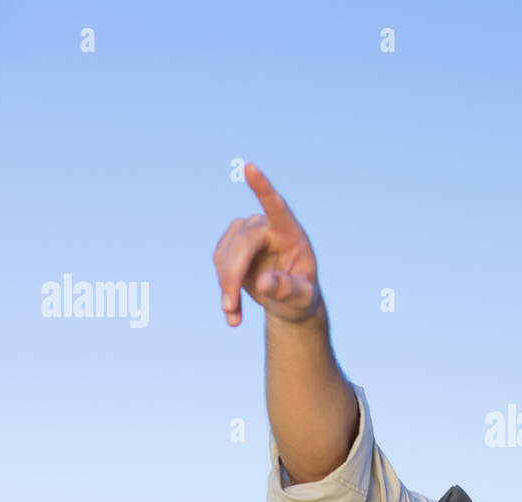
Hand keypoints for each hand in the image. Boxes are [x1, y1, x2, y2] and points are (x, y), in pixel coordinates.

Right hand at [213, 163, 323, 326]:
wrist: (290, 301)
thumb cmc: (302, 296)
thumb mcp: (302, 298)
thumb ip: (287, 289)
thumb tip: (265, 282)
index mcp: (291, 233)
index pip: (276, 206)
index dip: (262, 187)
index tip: (250, 167)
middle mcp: (267, 227)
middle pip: (242, 244)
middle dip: (232, 277)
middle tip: (230, 307)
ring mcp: (247, 233)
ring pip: (225, 254)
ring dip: (226, 286)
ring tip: (234, 315)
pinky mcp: (232, 244)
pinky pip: (219, 263)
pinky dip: (223, 288)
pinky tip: (232, 310)